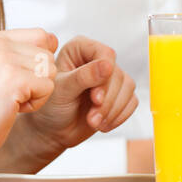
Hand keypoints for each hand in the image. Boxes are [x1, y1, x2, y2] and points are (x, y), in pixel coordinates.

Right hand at [0, 29, 59, 165]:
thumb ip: (23, 51)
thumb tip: (54, 39)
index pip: (40, 35)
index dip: (37, 61)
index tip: (11, 80)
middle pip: (48, 55)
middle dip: (37, 79)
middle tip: (8, 94)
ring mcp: (3, 61)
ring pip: (51, 71)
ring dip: (37, 92)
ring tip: (9, 100)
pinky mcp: (13, 81)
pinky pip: (48, 87)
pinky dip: (36, 103)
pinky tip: (12, 108)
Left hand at [26, 36, 137, 152]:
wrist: (52, 131)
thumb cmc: (50, 107)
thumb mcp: (62, 91)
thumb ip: (83, 77)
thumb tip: (107, 65)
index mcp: (80, 49)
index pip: (105, 53)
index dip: (105, 75)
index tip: (95, 97)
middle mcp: (97, 59)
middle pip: (118, 74)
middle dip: (107, 100)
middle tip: (92, 117)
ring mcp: (109, 77)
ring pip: (128, 87)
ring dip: (113, 110)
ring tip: (94, 122)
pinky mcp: (119, 93)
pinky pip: (132, 101)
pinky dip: (119, 116)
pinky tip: (103, 123)